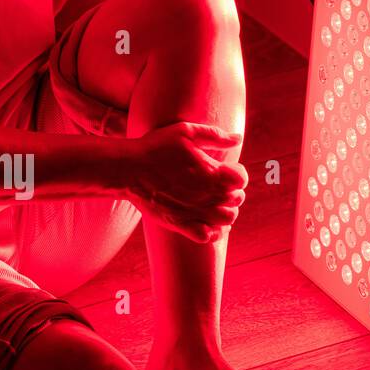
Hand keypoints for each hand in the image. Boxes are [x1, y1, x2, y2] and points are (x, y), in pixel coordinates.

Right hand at [125, 122, 247, 241]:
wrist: (127, 169)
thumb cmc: (156, 147)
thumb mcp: (185, 133)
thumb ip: (215, 136)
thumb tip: (238, 138)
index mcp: (213, 173)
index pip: (242, 179)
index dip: (237, 173)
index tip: (226, 169)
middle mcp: (208, 195)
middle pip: (237, 199)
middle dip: (232, 191)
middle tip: (218, 184)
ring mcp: (196, 212)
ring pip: (227, 219)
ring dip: (225, 210)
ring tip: (214, 203)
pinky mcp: (181, 225)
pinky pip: (208, 236)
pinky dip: (212, 231)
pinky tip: (206, 221)